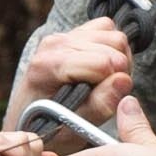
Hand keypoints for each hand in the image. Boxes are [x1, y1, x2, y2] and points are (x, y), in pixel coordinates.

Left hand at [5, 16, 135, 132]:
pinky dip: (112, 48)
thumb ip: (100, 104)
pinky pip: (109, 28)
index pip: (103, 62)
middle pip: (114, 45)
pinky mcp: (74, 31)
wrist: (32, 116)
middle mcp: (54, 43)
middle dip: (119, 71)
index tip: (105, 99)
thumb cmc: (51, 125)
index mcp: (48, 65)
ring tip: (104, 82)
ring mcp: (64, 34)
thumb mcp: (75, 126)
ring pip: (115, 36)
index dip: (113, 83)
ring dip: (119, 61)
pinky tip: (101, 69)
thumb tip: (123, 80)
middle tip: (106, 92)